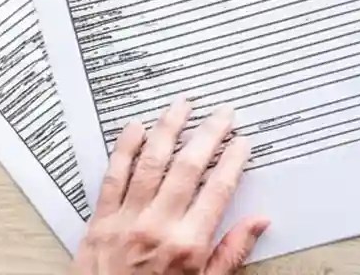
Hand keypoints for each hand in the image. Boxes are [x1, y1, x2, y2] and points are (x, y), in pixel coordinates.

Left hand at [71, 100, 268, 274]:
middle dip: (208, 133)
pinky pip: (113, 176)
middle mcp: (159, 226)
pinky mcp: (101, 220)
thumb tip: (259, 222)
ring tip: (182, 105)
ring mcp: (127, 220)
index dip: (233, 160)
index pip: (218, 190)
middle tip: (223, 112)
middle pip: (188, 167)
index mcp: (188, 245)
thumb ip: (231, 253)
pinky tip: (135, 128)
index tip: (242, 142)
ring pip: (151, 162)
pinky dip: (124, 149)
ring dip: (168, 128)